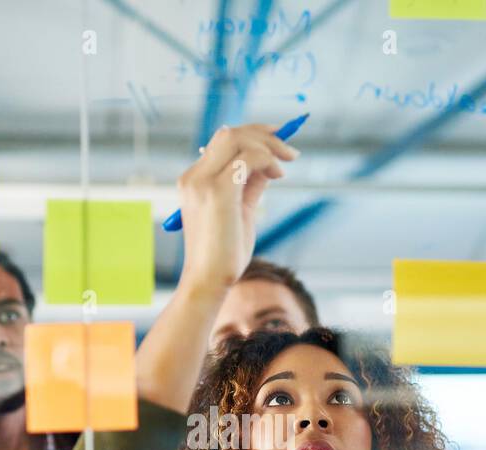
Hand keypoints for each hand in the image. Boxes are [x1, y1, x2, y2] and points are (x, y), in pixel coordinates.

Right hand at [176, 123, 298, 293]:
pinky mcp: (218, 191)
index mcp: (194, 180)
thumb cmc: (224, 253)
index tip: (279, 139)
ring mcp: (203, 182)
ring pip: (237, 139)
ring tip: (287, 162)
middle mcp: (194, 176)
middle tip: (290, 149)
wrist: (208, 281)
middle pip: (229, 133)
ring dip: (268, 145)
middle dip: (264, 133)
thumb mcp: (241, 211)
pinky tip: (279, 175)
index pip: (223, 141)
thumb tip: (269, 163)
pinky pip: (248, 158)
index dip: (253, 134)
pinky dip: (268, 159)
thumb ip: (251, 184)